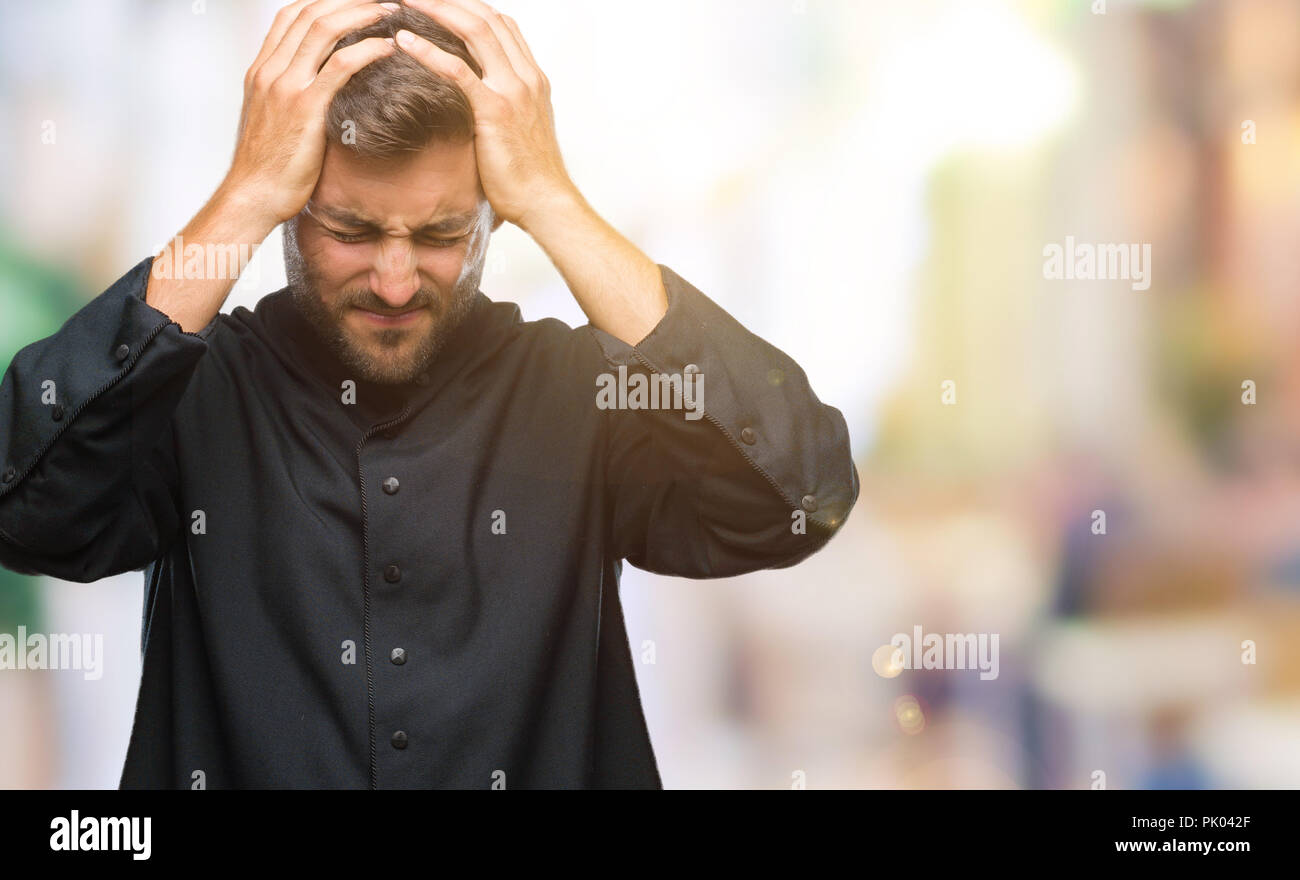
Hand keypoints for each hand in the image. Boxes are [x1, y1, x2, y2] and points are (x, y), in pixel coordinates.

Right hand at [224, 0, 398, 225]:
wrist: (253, 195)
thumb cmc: (266, 168)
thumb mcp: (271, 122)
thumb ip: (288, 98)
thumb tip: (315, 91)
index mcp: (261, 71)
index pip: (289, 16)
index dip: (323, 2)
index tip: (352, 3)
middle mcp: (270, 71)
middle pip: (309, 13)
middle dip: (348, 1)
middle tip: (380, 2)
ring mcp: (286, 86)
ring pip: (324, 30)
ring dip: (361, 15)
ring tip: (390, 12)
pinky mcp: (306, 107)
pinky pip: (341, 66)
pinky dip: (368, 50)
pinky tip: (388, 48)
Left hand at [396, 0, 576, 231]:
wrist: (546, 203)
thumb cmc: (530, 176)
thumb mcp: (522, 130)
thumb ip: (504, 107)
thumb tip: (478, 104)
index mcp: (533, 79)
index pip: (502, 24)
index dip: (469, 8)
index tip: (441, 5)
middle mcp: (526, 77)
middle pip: (487, 17)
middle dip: (449, 1)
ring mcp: (513, 91)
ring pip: (474, 30)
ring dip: (437, 10)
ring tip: (406, 2)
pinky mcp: (495, 110)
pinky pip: (457, 70)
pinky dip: (428, 51)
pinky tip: (404, 41)